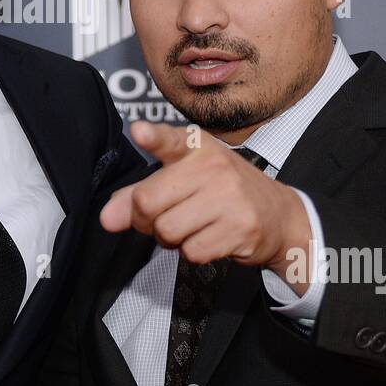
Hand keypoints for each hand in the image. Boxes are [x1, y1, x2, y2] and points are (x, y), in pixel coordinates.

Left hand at [99, 121, 313, 287]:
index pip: (171, 140)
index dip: (153, 137)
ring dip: (169, 239)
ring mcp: (230, 197)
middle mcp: (214, 167)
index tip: (138, 132)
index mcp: (196, 147)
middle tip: (160, 218)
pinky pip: (191, 252)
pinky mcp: (241, 228)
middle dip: (143, 220)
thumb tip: (107, 218)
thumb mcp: (184, 179)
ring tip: (188, 227)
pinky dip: (191, 252)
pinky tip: (208, 238)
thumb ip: (140, 193)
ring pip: (167, 231)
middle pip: (148, 202)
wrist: (278, 215)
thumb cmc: (221, 192)